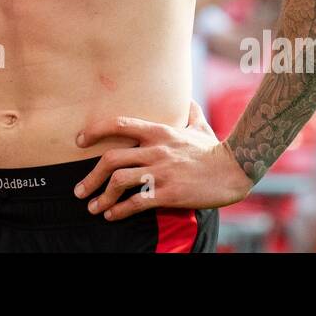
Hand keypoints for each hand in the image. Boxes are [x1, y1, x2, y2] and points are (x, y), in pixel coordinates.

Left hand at [73, 101, 252, 219]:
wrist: (235, 169)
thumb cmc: (215, 150)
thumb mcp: (200, 126)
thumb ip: (189, 113)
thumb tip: (187, 100)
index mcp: (159, 131)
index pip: (119, 124)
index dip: (95, 131)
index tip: (79, 141)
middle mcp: (155, 149)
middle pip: (111, 158)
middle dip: (90, 177)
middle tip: (80, 190)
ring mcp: (161, 171)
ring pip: (119, 181)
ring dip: (101, 197)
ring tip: (93, 208)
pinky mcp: (169, 192)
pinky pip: (137, 202)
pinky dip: (120, 210)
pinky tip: (113, 216)